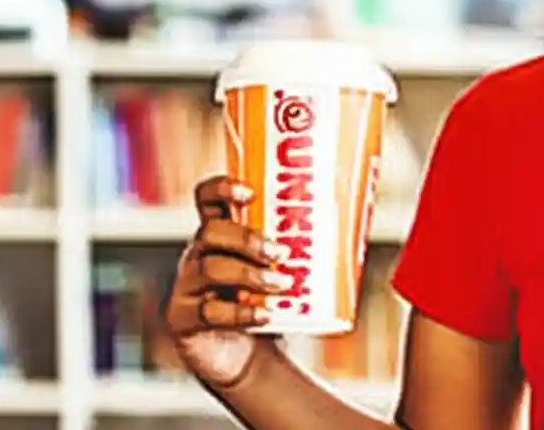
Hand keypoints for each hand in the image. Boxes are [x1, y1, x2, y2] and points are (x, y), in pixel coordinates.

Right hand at [165, 176, 293, 386]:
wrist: (246, 356)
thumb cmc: (266, 303)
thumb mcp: (282, 271)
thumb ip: (304, 248)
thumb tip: (358, 219)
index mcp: (219, 235)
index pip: (208, 198)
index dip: (223, 188)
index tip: (250, 191)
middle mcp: (197, 255)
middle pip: (211, 232)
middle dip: (247, 239)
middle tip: (281, 253)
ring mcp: (187, 287)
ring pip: (210, 269)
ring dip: (250, 275)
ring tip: (282, 285)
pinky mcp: (185, 319)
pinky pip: (208, 311)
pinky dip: (241, 313)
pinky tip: (265, 316)